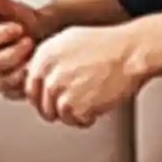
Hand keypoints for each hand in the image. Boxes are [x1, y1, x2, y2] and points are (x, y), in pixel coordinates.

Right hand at [0, 0, 60, 100]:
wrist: (46, 39)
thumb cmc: (28, 25)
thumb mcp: (17, 10)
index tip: (17, 28)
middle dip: (12, 54)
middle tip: (29, 42)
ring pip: (0, 80)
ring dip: (20, 68)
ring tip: (34, 55)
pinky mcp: (4, 91)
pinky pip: (12, 92)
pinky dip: (25, 81)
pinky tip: (35, 69)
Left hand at [25, 24, 146, 127]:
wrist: (130, 53)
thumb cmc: (108, 44)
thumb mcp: (70, 39)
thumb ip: (50, 58)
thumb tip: (40, 73)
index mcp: (44, 56)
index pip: (30, 87)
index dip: (41, 97)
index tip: (50, 101)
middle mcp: (48, 73)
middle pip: (42, 105)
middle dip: (57, 109)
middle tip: (73, 105)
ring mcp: (60, 91)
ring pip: (59, 115)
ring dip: (74, 114)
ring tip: (90, 102)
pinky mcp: (75, 106)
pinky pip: (76, 121)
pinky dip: (87, 118)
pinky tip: (97, 105)